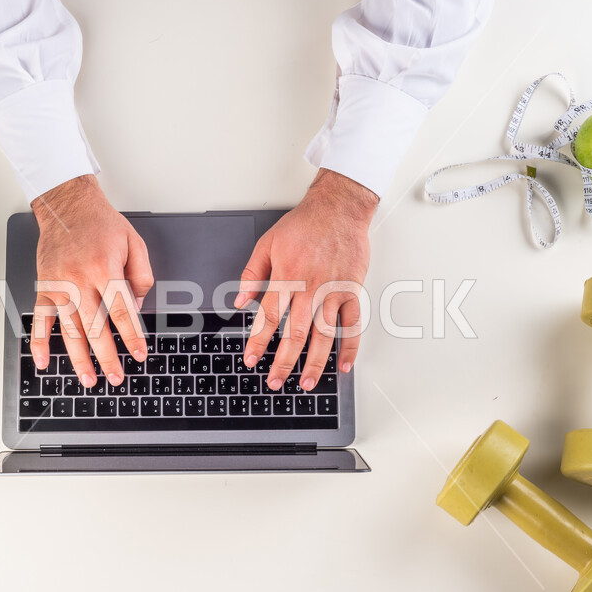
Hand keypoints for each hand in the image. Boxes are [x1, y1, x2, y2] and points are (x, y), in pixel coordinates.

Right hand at [29, 175, 153, 387]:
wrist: (67, 206)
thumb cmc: (101, 224)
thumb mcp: (135, 243)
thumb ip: (142, 276)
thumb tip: (137, 307)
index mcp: (106, 269)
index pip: (122, 312)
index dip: (132, 337)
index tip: (139, 355)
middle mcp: (80, 280)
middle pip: (96, 328)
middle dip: (108, 357)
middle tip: (116, 378)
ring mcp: (59, 286)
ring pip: (70, 330)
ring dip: (79, 359)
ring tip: (89, 380)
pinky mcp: (45, 287)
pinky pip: (41, 320)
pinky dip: (40, 343)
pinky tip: (45, 362)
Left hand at [235, 169, 375, 390]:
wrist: (338, 208)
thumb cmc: (304, 224)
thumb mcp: (267, 244)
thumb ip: (252, 274)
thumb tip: (239, 301)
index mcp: (286, 277)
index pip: (269, 318)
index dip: (258, 342)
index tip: (251, 359)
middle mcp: (310, 288)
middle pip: (295, 334)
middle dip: (283, 362)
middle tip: (275, 382)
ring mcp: (333, 292)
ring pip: (324, 335)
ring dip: (314, 363)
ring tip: (307, 383)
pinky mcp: (352, 291)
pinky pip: (353, 324)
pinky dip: (350, 347)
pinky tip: (343, 365)